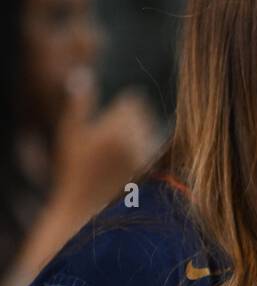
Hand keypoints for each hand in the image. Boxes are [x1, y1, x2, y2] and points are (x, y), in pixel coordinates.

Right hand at [52, 71, 160, 222]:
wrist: (84, 210)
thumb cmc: (73, 171)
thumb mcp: (70, 134)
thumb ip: (79, 104)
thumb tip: (84, 75)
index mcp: (114, 130)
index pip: (134, 102)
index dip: (125, 104)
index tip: (117, 111)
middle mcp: (135, 145)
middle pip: (146, 116)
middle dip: (136, 118)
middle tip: (119, 130)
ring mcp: (145, 161)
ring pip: (153, 134)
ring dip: (144, 135)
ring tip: (125, 148)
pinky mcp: (152, 175)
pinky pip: (157, 153)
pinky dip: (149, 153)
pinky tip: (133, 162)